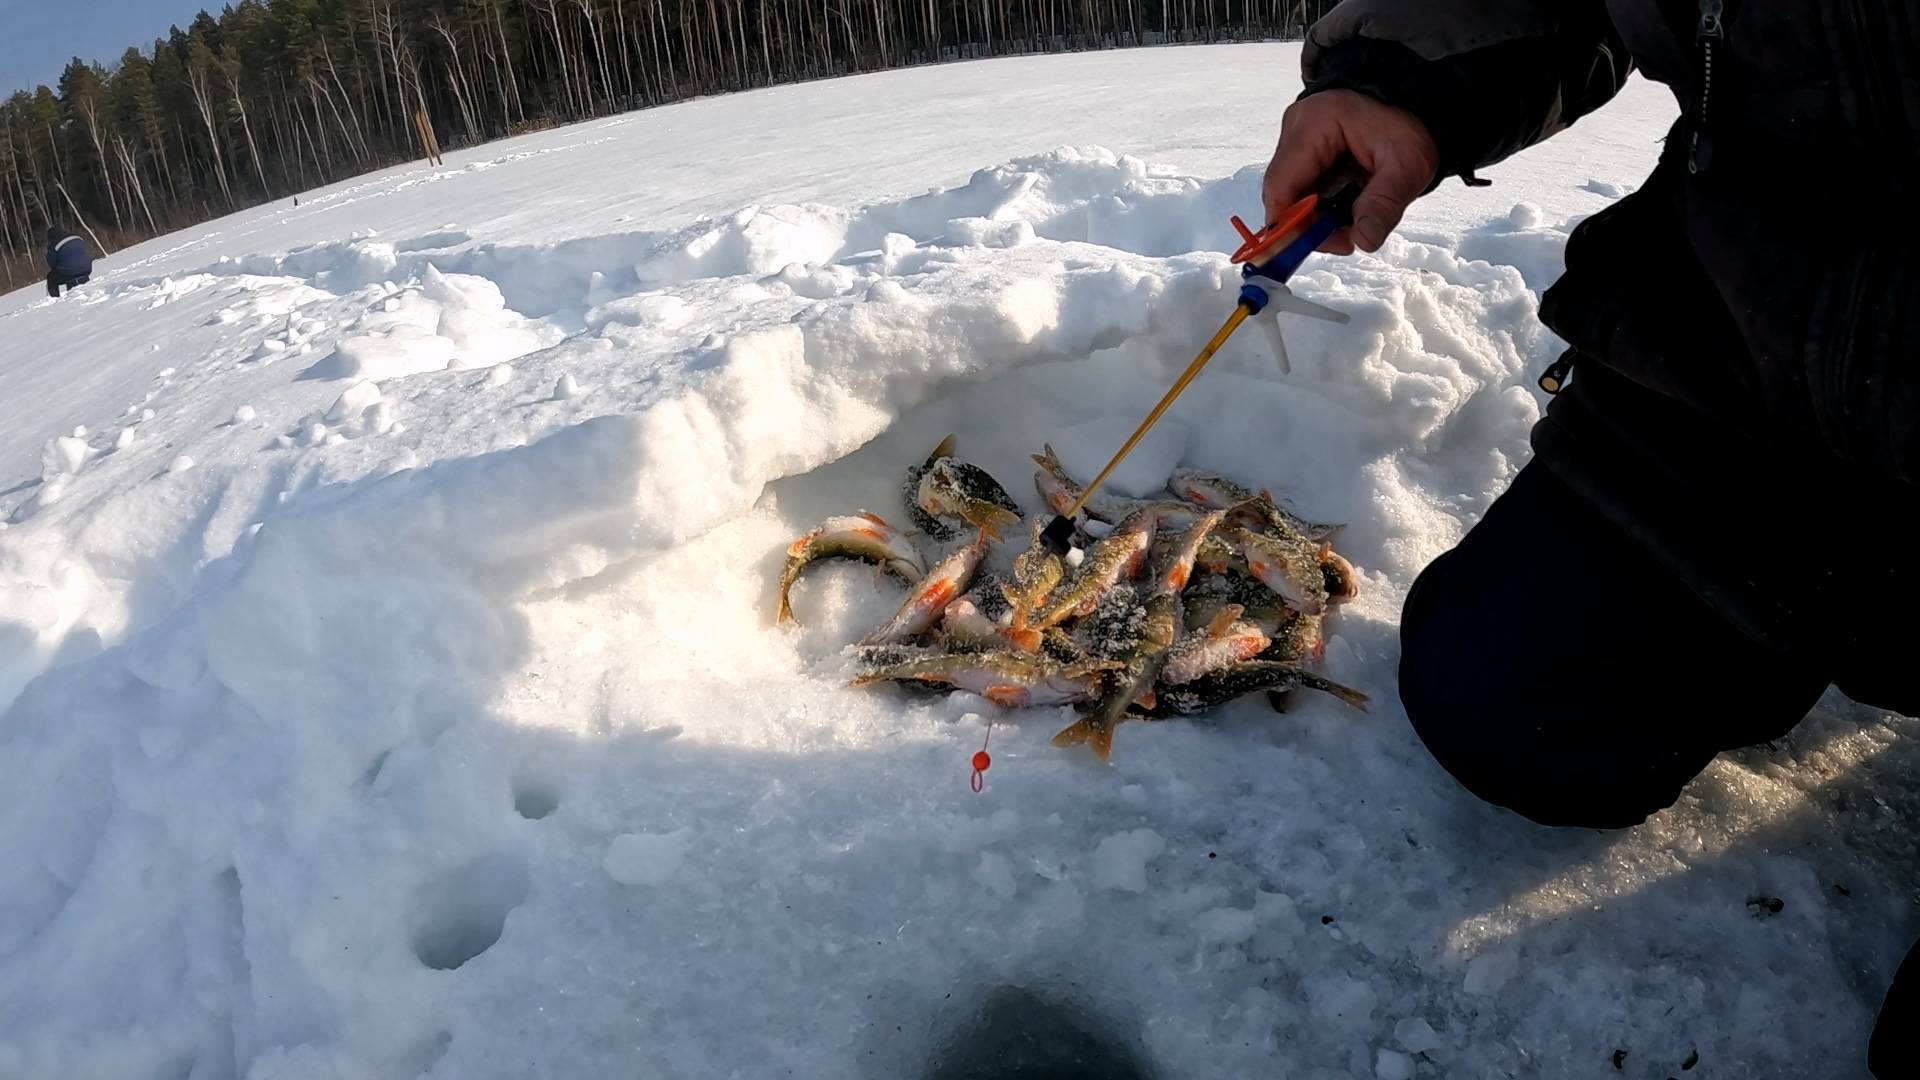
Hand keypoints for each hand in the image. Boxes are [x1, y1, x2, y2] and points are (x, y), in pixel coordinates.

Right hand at [1262, 89, 1439, 254]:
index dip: (1290, 222)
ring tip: (1353, 224)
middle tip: (1347, 239)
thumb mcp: (1406, 166)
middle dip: (1309, 225)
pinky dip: (1320, 208)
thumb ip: (1384, 204)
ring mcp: (1297, 140)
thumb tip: (1364, 240)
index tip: (1320, 243)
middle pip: (1282, 193)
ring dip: (1317, 218)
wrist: (1412, 102)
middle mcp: (1296, 129)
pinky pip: (1301, 189)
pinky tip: (1346, 210)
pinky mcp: (1304, 152)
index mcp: (1314, 123)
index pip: (1280, 183)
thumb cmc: (1407, 124)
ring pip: (1290, 195)